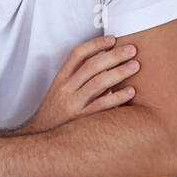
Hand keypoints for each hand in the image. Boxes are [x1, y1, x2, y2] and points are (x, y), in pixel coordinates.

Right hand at [19, 35, 138, 133]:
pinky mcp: (82, 120)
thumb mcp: (61, 92)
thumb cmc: (56, 113)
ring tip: (135, 66)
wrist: (41, 137)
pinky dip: (118, 97)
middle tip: (131, 49)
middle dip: (113, 55)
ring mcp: (74, 105)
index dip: (95, 44)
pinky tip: (131, 92)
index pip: (77, 55)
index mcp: (61, 79)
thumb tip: (107, 67)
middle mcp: (66, 90)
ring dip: (119, 73)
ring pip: (98, 84)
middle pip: (91, 66)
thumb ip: (79, 79)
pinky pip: (102, 106)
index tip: (112, 38)